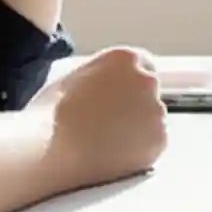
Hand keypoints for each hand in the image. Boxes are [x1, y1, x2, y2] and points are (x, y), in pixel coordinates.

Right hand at [32, 47, 167, 188]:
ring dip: (137, 127)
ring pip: (151, 118)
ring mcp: (156, 110)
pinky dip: (139, 149)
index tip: (119, 95)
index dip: (128, 81)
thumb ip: (97, 76)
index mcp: (124, 58)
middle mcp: (146, 79)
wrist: (52, 151)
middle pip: (148, 90)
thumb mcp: (71, 79)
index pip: (141, 63)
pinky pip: (153, 143)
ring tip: (104, 140)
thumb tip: (103, 84)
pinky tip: (113, 153)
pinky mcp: (159, 139)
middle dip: (135, 103)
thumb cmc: (51, 116)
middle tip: (109, 122)